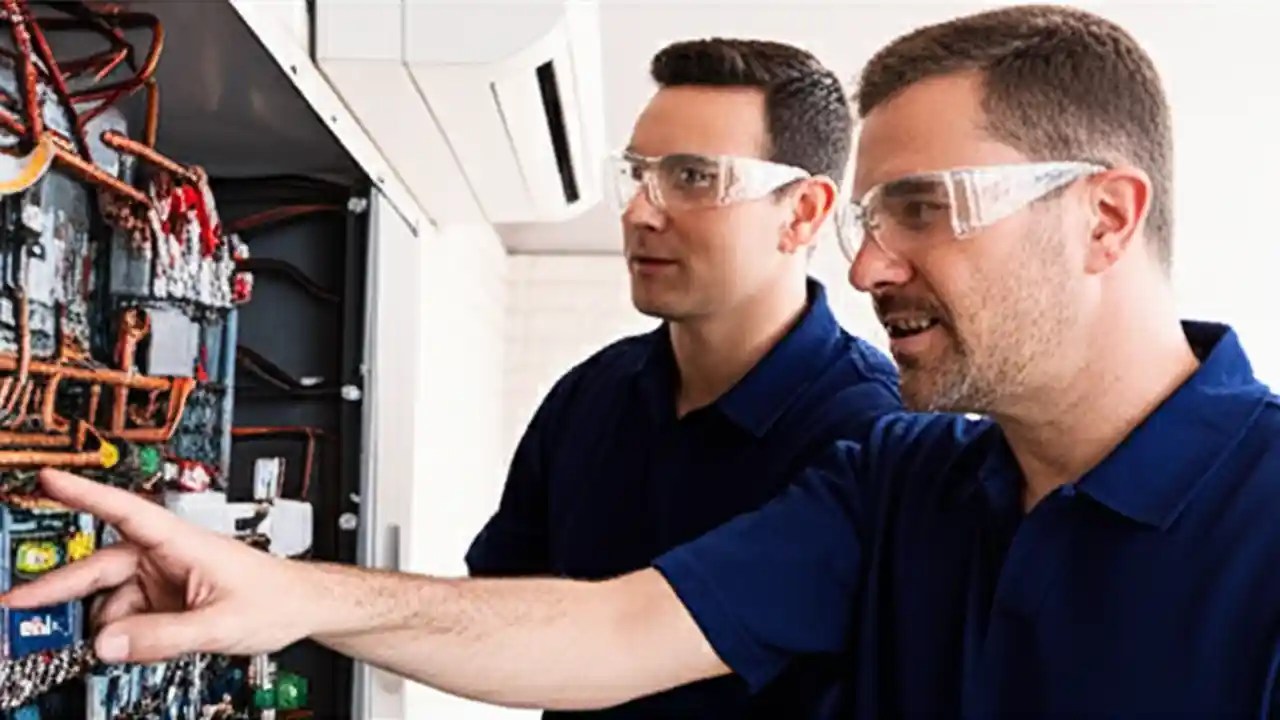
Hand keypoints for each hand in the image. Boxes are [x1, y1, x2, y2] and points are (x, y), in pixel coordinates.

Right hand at [0, 469, 317, 663]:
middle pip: (99, 566)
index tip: (48, 477)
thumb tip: (108, 644)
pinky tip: (133, 648)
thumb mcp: (220, 625)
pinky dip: (122, 633)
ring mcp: (164, 577)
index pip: (124, 510)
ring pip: (110, 598)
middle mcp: (167, 554)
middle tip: (15, 604)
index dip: (84, 493)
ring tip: (116, 647)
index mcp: (182, 541)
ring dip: (104, 624)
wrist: (303, 607)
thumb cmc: (277, 599)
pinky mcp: (166, 598)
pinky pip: (127, 615)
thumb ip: (163, 636)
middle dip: (59, 588)